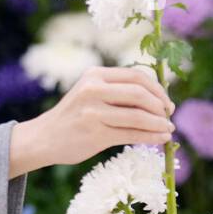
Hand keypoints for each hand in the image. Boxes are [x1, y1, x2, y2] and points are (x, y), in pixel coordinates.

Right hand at [10, 66, 174, 174]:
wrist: (43, 138)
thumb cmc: (73, 117)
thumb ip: (116, 91)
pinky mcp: (95, 134)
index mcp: (95, 74)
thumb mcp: (90, 93)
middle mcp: (94, 89)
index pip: (136, 76)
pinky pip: (131, 134)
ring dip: (159, 123)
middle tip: (169, 116)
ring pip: (138, 115)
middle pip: (140, 93)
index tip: (166, 102)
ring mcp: (94, 112)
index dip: (157, 89)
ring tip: (168, 129)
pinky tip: (160, 139)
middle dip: (160, 106)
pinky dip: (151, 136)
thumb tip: (157, 99)